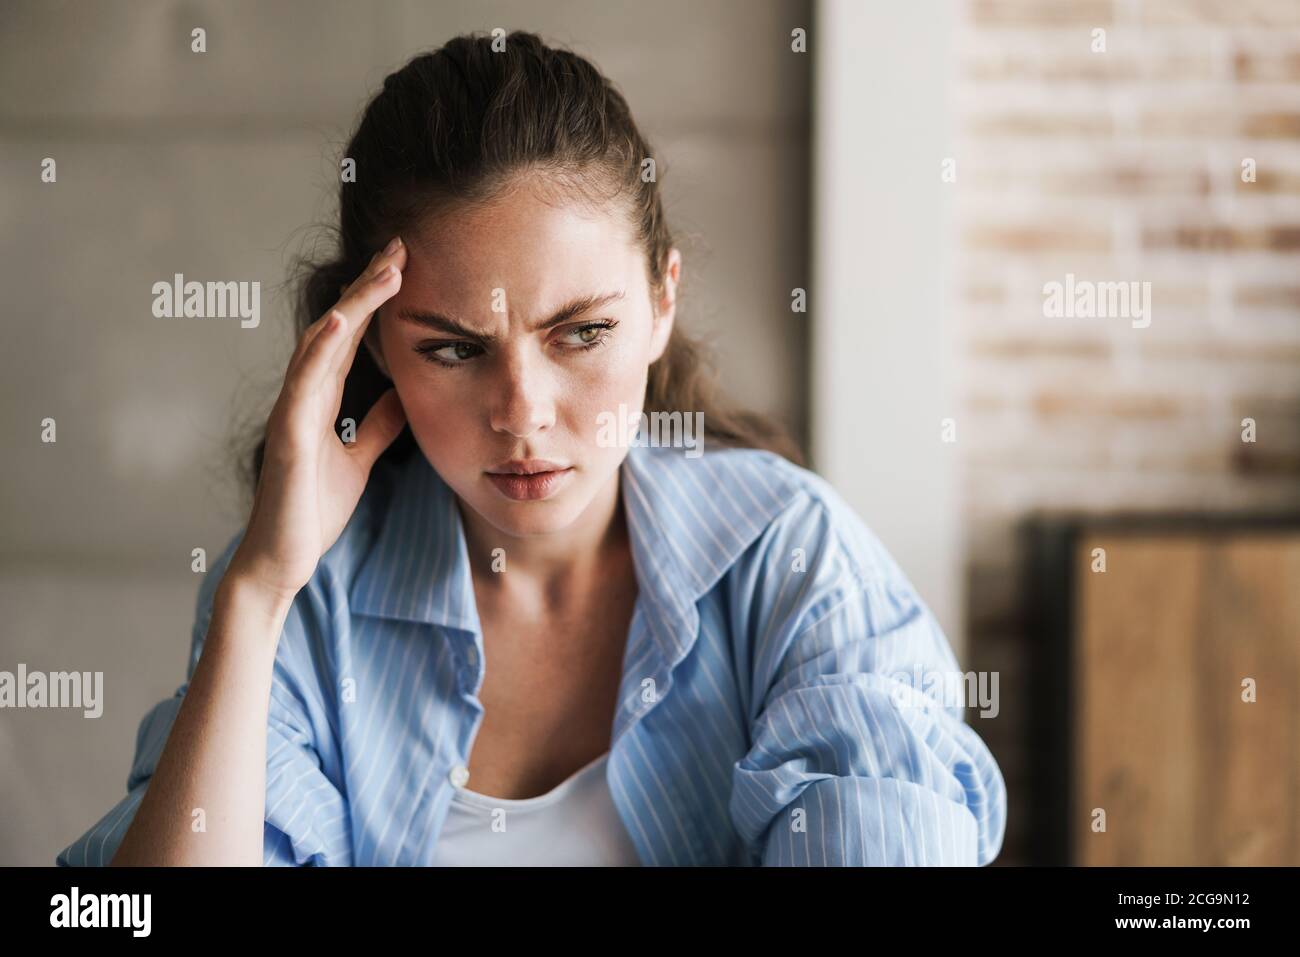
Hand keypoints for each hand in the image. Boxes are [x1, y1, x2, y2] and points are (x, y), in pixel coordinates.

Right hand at [228, 236, 408, 602]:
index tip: (406, 264)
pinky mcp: (288, 436)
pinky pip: (303, 385)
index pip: (351, 337)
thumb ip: (376, 424)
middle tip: (400, 246)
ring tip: (384, 270)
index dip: (376, 300)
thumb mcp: (360, 458)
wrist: (283, 559)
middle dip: (367, 286)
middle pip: (336, 327)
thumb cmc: (314, 509)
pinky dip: (319, 350)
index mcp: (322, 399)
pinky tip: (338, 321)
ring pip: (320, 344)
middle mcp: (303, 396)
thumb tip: (404, 394)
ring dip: (352, 305)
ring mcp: (292, 412)